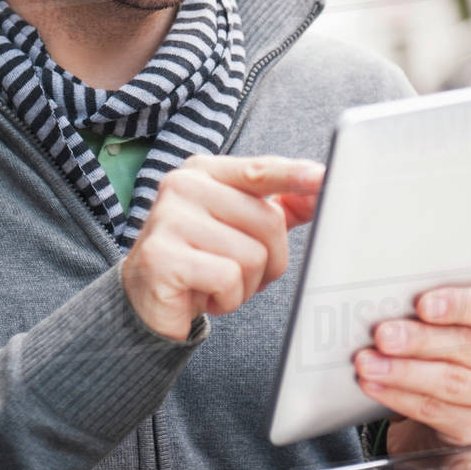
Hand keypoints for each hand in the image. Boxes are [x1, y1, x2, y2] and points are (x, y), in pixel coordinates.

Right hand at [122, 154, 324, 340]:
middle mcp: (183, 186)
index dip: (294, 176)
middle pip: (268, 221)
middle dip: (270, 260)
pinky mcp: (162, 256)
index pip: (260, 170)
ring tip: (216, 283)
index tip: (323, 177)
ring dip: (245, 284)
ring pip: (252, 255)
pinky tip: (203, 296)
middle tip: (240, 272)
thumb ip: (278, 207)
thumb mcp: (240, 227)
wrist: (146, 298)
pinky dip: (226, 299)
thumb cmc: (200, 258)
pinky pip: (228, 279)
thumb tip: (320, 187)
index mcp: (204, 171)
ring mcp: (169, 218)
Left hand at [353, 283, 470, 453]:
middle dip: (418, 340)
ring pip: (450, 382)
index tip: (422, 304)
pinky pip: (435, 411)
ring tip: (368, 364)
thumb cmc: (447, 356)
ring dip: (402, 372)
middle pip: (464, 346)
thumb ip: (428, 317)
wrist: (454, 411)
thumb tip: (386, 308)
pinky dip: (399, 397)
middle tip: (382, 335)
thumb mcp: (447, 330)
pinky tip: (375, 387)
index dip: (456, 304)